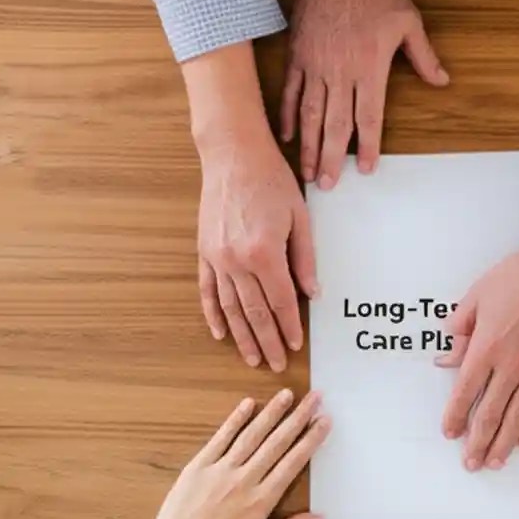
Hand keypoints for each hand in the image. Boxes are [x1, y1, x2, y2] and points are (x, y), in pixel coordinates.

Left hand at [134, 390, 329, 518]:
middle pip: (277, 443)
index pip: (293, 463)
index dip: (311, 440)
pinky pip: (220, 438)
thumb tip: (320, 517)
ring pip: (251, 435)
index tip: (324, 421)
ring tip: (287, 394)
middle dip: (298, 418)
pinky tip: (248, 403)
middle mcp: (244, 480)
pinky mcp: (198, 466)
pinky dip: (235, 419)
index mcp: (261, 501)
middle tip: (315, 397)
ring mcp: (220, 470)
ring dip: (272, 412)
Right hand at [197, 134, 317, 371]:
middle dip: (268, 340)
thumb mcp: (300, 217)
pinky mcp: (204, 252)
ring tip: (252, 358)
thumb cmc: (271, 180)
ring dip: (242, 336)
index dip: (290, 325)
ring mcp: (217, 258)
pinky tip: (220, 333)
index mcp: (265, 252)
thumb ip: (305, 258)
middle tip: (276, 364)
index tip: (296, 345)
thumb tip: (313, 293)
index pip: (281, 300)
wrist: (233, 154)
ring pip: (230, 307)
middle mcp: (237, 260)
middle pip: (255, 312)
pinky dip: (213, 314)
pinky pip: (208, 290)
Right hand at [282, 0, 448, 189]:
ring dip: (309, 146)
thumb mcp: (408, 20)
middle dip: (331, 158)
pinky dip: (288, 115)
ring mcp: (315, 64)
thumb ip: (423, 55)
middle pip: (335, 124)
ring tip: (307, 172)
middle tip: (327, 186)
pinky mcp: (298, 54)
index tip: (366, 169)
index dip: (368, 146)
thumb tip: (441, 80)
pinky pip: (291, 91)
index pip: (369, 116)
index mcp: (369, 67)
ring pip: (310, 113)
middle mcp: (340, 71)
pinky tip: (288, 136)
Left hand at [437, 220, 518, 470]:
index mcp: (487, 346)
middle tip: (469, 462)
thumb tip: (446, 355)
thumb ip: (460, 328)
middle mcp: (512, 365)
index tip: (449, 433)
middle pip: (490, 414)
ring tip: (493, 462)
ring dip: (504, 443)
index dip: (455, 416)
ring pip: (518, 418)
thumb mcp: (478, 294)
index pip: (465, 392)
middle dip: (477, 442)